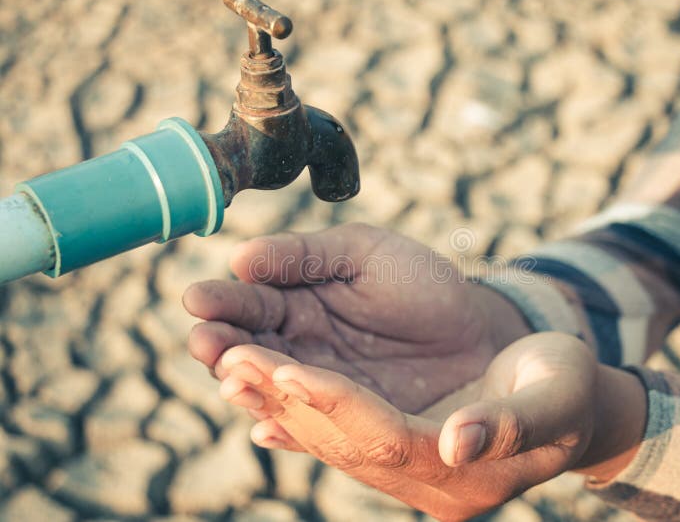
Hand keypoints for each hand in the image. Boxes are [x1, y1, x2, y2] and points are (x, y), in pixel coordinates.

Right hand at [183, 223, 528, 412]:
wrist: (477, 333)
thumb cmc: (420, 282)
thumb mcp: (364, 253)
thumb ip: (304, 255)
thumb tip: (240, 256)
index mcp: (296, 300)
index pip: (249, 301)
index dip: (222, 300)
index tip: (197, 299)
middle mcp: (298, 347)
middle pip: (247, 350)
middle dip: (221, 346)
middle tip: (206, 343)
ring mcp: (319, 387)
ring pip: (270, 391)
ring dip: (246, 387)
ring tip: (231, 380)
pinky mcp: (345, 423)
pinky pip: (309, 428)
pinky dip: (287, 431)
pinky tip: (268, 431)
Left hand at [215, 332, 645, 521]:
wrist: (570, 404)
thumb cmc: (567, 388)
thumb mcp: (557, 396)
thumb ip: (512, 423)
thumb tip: (458, 443)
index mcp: (459, 467)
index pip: (383, 436)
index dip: (335, 404)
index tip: (285, 367)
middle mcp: (423, 479)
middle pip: (341, 440)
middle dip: (284, 397)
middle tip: (226, 355)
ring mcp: (408, 469)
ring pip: (330, 438)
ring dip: (278, 402)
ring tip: (227, 365)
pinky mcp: (399, 448)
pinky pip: (339, 437)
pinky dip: (299, 420)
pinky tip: (260, 408)